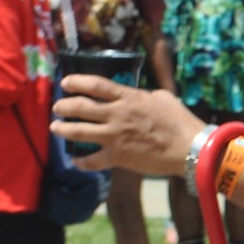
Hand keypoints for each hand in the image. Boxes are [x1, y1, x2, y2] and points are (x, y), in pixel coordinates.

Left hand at [51, 75, 203, 174]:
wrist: (188, 148)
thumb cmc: (180, 122)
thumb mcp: (163, 98)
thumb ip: (145, 95)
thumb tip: (137, 95)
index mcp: (129, 98)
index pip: (96, 85)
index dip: (77, 82)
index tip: (65, 83)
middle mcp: (117, 115)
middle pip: (81, 107)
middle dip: (64, 106)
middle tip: (57, 107)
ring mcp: (115, 136)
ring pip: (79, 131)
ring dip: (63, 129)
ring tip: (55, 128)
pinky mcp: (117, 157)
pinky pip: (91, 160)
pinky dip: (80, 161)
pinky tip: (75, 159)